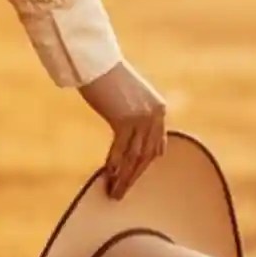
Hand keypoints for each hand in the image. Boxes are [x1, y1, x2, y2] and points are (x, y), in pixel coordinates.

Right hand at [76, 61, 167, 199]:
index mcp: (159, 109)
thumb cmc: (106, 78)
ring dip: (124, 177)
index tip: (132, 179)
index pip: (156, 145)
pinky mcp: (126, 119)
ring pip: (135, 156)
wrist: (96, 63)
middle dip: (134, 177)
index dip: (143, 165)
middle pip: (147, 154)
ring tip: (114, 192)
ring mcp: (142, 117)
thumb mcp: (127, 98)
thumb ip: (133, 115)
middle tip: (122, 193)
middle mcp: (156, 115)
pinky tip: (108, 177)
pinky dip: (114, 164)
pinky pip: (121, 149)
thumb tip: (126, 133)